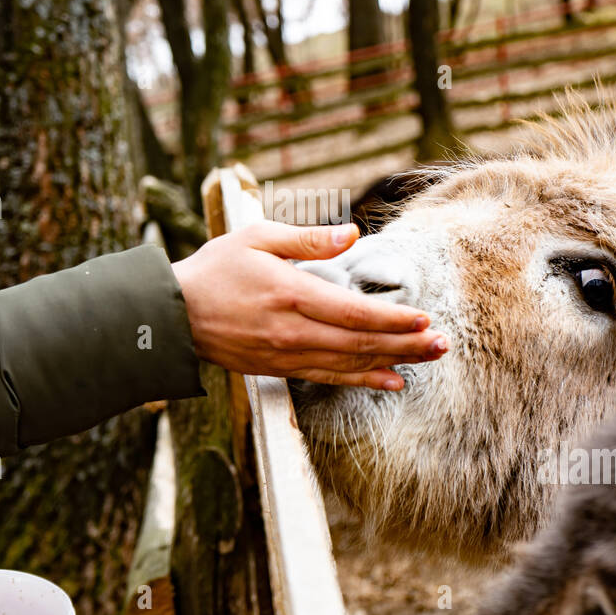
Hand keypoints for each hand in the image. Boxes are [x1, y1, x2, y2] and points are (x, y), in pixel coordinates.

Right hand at [171, 222, 447, 389]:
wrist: (172, 315)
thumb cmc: (215, 269)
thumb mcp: (257, 238)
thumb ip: (307, 239)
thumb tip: (351, 233)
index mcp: (290, 294)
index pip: (353, 314)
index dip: (393, 319)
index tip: (425, 317)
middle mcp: (292, 331)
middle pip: (360, 343)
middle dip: (406, 345)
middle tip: (443, 344)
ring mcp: (285, 355)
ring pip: (349, 364)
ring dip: (393, 363)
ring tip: (428, 359)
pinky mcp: (278, 369)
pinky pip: (328, 377)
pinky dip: (362, 380)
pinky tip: (391, 381)